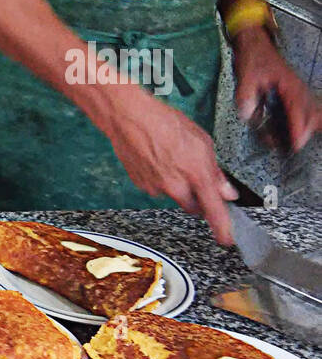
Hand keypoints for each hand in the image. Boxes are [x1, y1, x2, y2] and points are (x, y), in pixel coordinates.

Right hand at [92, 87, 237, 244]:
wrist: (130, 119)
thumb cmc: (165, 123)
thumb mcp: (202, 142)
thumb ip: (215, 171)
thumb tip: (226, 190)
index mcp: (197, 174)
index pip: (214, 210)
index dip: (223, 228)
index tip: (227, 239)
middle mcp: (176, 187)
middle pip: (193, 206)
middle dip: (199, 198)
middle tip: (197, 179)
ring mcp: (156, 188)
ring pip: (174, 195)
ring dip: (178, 185)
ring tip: (172, 158)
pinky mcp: (141, 185)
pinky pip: (157, 188)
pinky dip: (161, 179)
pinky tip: (158, 160)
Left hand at [233, 26, 321, 151]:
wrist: (255, 44)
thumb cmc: (252, 59)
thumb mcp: (245, 77)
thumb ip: (246, 96)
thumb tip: (247, 115)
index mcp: (288, 85)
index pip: (297, 109)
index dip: (298, 127)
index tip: (296, 142)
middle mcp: (297, 88)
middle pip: (310, 112)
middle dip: (305, 130)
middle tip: (294, 145)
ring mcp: (298, 89)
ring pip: (312, 110)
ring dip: (309, 125)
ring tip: (299, 141)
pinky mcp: (293, 91)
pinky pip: (306, 106)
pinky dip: (308, 118)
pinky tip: (307, 128)